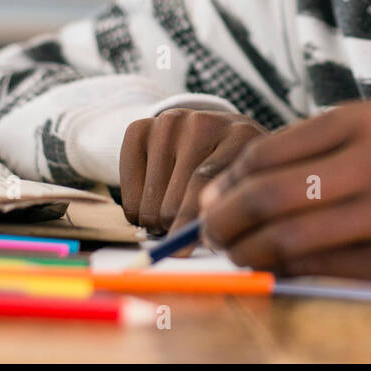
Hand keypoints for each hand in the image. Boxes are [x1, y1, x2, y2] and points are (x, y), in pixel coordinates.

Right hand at [119, 109, 267, 238]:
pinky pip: (128, 190)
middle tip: (182, 229)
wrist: (212, 134)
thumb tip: (184, 247)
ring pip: (149, 202)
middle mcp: (203, 122)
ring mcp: (169, 122)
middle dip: (174, 227)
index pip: (206, 185)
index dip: (191, 223)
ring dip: (156, 221)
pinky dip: (136, 208)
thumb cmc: (230, 174)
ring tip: (172, 211)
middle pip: (174, 199)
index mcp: (241, 136)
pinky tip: (155, 198)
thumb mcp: (242, 190)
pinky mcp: (139, 126)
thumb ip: (225, 214)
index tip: (182, 249)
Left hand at [197, 101, 370, 298]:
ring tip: (234, 253)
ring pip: (285, 238)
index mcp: (369, 120)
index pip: (269, 150)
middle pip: (268, 195)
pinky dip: (282, 273)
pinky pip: (317, 271)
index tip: (211, 196)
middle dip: (221, 219)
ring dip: (245, 251)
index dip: (227, 179)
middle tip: (206, 232)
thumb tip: (232, 186)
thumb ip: (317, 153)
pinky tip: (273, 268)